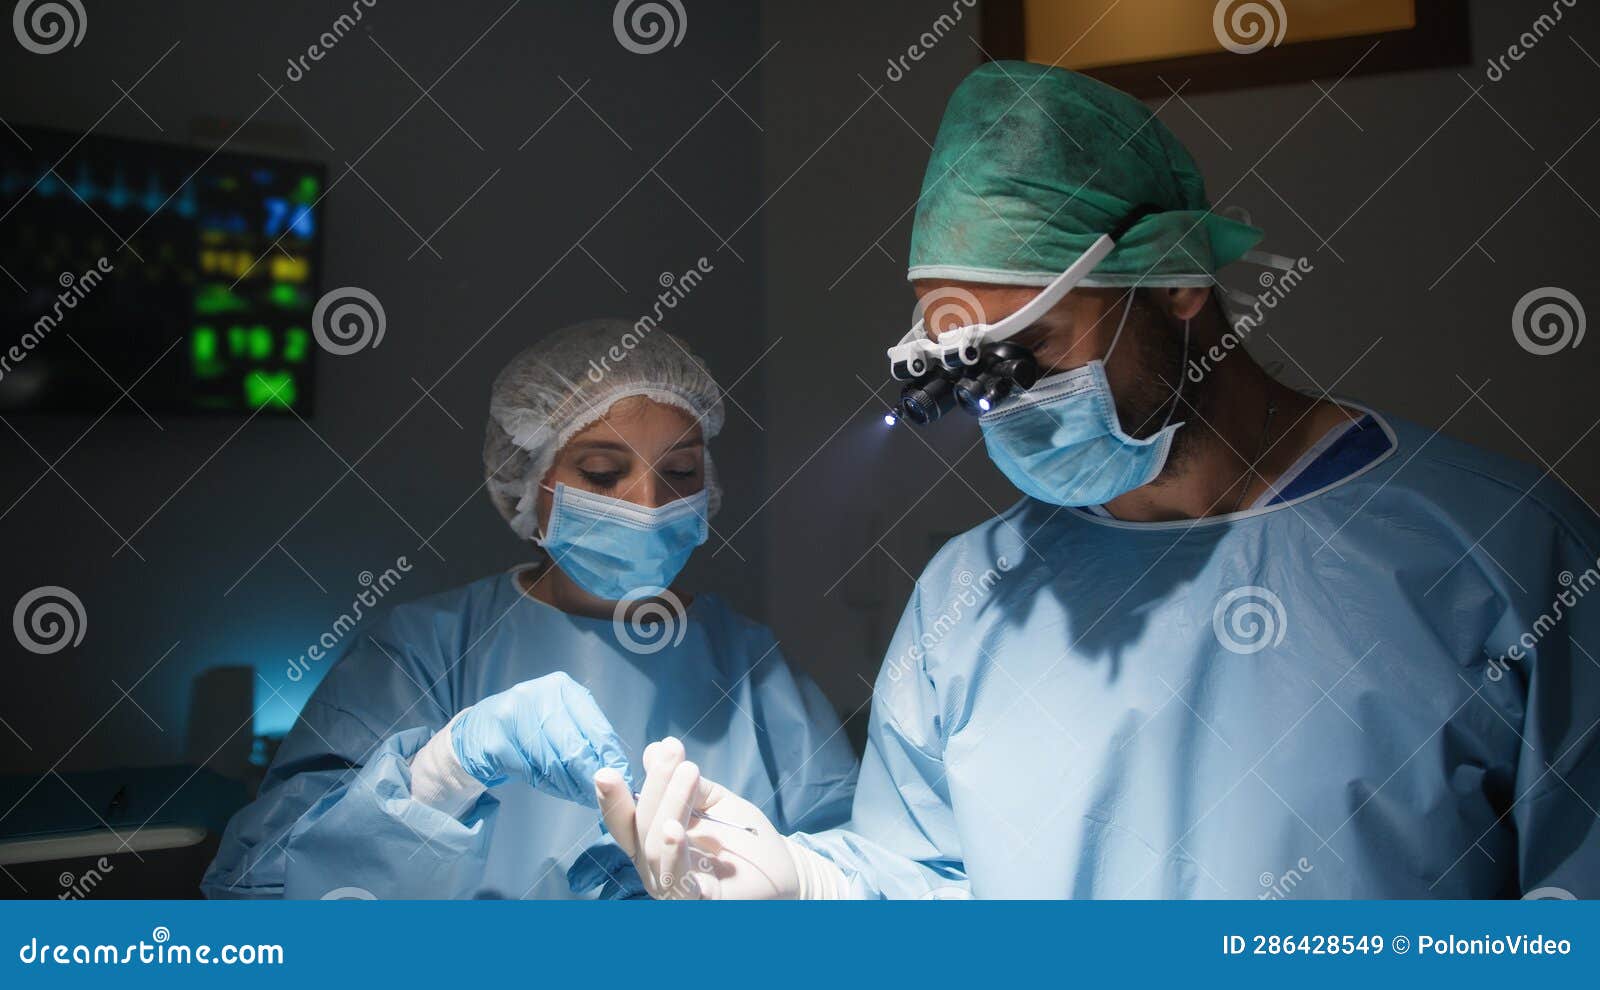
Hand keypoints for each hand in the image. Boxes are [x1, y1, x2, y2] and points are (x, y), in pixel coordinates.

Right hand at [451, 671, 630, 805]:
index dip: (611, 759)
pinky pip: (531, 771)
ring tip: (582, 796)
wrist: (478, 732)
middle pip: (576, 747)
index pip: (597, 727)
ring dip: (571, 786)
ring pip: (554, 763)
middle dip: (592, 777)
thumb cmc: (529, 727)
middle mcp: (538, 695)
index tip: (621, 780)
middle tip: (603, 796)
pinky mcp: (496, 740)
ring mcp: (514, 716)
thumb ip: (587, 737)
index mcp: (562, 688)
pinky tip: (557, 790)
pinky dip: (548, 785)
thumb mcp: (560, 719)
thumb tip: (616, 770)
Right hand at [595, 737, 822, 898]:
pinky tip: (674, 829)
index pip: (625, 821)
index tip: (607, 771)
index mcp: (653, 841)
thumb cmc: (743, 839)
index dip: (613, 799)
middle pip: (640, 827)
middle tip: (675, 755)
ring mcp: (672, 888)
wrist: (783, 871)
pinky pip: (676, 881)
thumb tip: (656, 749)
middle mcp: (654, 867)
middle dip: (656, 785)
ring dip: (669, 805)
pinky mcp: (695, 902)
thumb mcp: (715, 800)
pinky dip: (671, 853)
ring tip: (686, 773)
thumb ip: (684, 781)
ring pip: (653, 848)